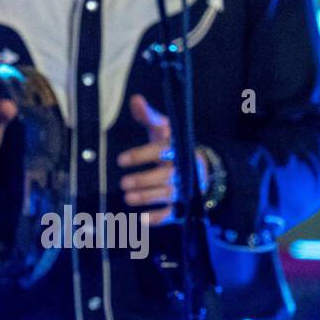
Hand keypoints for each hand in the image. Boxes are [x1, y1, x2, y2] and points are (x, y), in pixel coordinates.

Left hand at [116, 94, 207, 225]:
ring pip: (168, 195)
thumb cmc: (172, 145)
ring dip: (148, 197)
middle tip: (123, 183)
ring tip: (128, 198)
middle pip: (166, 176)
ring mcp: (186, 189)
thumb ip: (148, 117)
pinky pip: (174, 213)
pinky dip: (159, 218)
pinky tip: (141, 220)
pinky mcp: (185, 205)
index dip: (141, 155)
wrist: (198, 167)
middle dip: (144, 180)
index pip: (161, 150)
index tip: (120, 160)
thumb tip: (135, 99)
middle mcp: (185, 169)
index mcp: (178, 148)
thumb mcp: (162, 129)